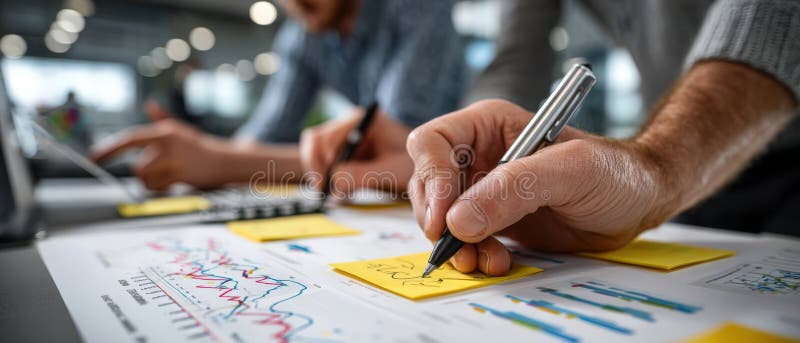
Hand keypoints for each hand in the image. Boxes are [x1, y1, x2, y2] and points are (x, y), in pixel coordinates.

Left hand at [91, 103, 227, 190]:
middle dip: (145, 173)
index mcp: (164, 132)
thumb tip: (151, 104)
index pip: (130, 139)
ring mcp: (174, 158)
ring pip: (145, 177)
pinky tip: (175, 181)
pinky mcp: (180, 173)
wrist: (225, 160)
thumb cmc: (200, 147)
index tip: (95, 158)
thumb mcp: (181, 130)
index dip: (110, 149)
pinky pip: (157, 186)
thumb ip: (162, 119)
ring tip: (168, 177)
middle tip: (161, 171)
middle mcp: (167, 143)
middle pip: (137, 166)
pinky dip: (161, 187)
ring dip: (152, 181)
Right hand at [300, 108, 412, 195]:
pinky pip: (326, 163)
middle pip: (315, 144)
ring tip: (337, 193)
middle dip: (317, 169)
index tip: (324, 185)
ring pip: (316, 154)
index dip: (318, 163)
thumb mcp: (391, 170)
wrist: (430, 164)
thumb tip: (334, 184)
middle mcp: (351, 125)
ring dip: (322, 174)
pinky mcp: (346, 152)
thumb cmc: (414, 162)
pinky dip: (329, 178)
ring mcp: (346, 137)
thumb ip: (362, 175)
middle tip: (326, 192)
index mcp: (362, 121)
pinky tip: (341, 190)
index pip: (323, 138)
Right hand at [406, 99, 671, 275]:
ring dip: (454, 243)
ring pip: (442, 216)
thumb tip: (459, 220)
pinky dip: (473, 255)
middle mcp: (480, 155)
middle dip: (437, 217)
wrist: (640, 202)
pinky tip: (497, 261)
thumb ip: (515, 188)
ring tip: (482, 259)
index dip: (430, 177)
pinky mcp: (494, 220)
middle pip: (428, 183)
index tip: (444, 216)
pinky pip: (465, 239)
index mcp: (489, 126)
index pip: (433, 143)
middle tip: (456, 245)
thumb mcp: (571, 171)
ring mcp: (485, 190)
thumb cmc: (615, 171)